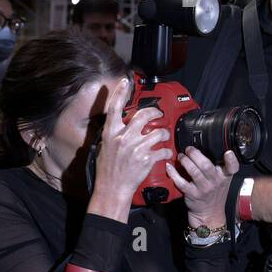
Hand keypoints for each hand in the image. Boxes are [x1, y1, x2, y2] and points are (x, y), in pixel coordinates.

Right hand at [89, 77, 172, 219]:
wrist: (112, 189)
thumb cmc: (108, 169)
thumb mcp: (104, 147)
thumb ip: (114, 134)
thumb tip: (122, 123)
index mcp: (111, 133)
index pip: (114, 108)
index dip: (120, 93)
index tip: (125, 82)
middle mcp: (123, 138)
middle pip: (144, 115)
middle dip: (155, 112)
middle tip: (158, 114)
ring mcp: (136, 148)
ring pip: (158, 131)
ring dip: (164, 133)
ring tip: (162, 137)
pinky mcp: (146, 159)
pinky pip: (163, 148)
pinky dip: (166, 151)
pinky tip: (164, 153)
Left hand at [170, 148, 240, 226]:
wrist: (209, 212)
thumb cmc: (214, 193)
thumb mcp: (223, 180)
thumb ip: (221, 166)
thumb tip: (208, 148)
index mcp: (225, 176)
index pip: (232, 168)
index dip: (231, 160)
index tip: (228, 152)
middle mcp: (216, 182)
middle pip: (206, 165)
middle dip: (195, 154)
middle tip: (189, 149)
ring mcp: (204, 189)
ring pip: (193, 172)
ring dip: (185, 161)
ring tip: (181, 156)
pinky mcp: (192, 194)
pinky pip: (181, 182)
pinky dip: (174, 173)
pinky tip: (170, 167)